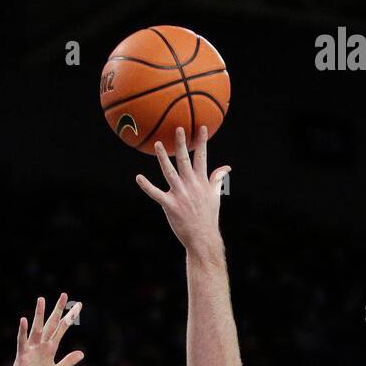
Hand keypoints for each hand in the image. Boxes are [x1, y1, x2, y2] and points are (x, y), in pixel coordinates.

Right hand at [0, 293, 83, 365]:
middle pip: (51, 324)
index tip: (78, 305)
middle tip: (64, 295)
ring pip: (37, 329)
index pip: (61, 330)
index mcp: (50, 349)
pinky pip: (22, 342)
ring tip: (41, 299)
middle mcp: (41, 346)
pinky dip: (23, 332)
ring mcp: (31, 350)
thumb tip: (81, 353)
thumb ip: (67, 362)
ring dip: (39, 315)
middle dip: (58, 310)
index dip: (69, 318)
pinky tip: (24, 320)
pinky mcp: (22, 356)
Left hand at [135, 125, 229, 257]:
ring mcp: (180, 195)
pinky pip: (156, 194)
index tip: (202, 127)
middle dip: (182, 144)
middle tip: (178, 128)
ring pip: (170, 172)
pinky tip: (138, 177)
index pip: (202, 158)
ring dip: (162, 158)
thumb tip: (226, 167)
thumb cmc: (208, 217)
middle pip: (186, 160)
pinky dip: (147, 186)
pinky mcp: (170, 205)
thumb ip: (217, 179)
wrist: (203, 238)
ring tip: (157, 143)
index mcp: (202, 182)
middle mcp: (191, 185)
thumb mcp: (215, 196)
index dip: (202, 142)